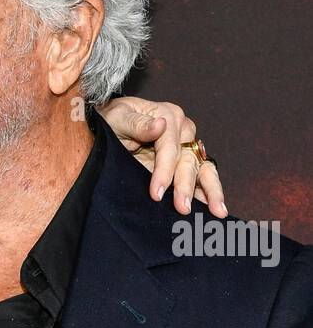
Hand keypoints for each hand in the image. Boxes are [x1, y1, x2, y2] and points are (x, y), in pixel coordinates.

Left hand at [98, 96, 225, 218]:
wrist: (110, 127)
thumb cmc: (113, 121)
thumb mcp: (118, 118)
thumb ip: (137, 123)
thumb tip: (160, 125)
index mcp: (169, 116)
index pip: (171, 148)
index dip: (165, 171)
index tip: (156, 193)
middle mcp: (182, 131)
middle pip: (189, 160)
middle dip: (185, 186)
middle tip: (183, 208)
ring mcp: (186, 147)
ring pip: (202, 168)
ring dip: (210, 191)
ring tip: (217, 211)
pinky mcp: (184, 163)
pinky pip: (200, 177)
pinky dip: (207, 193)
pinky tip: (213, 209)